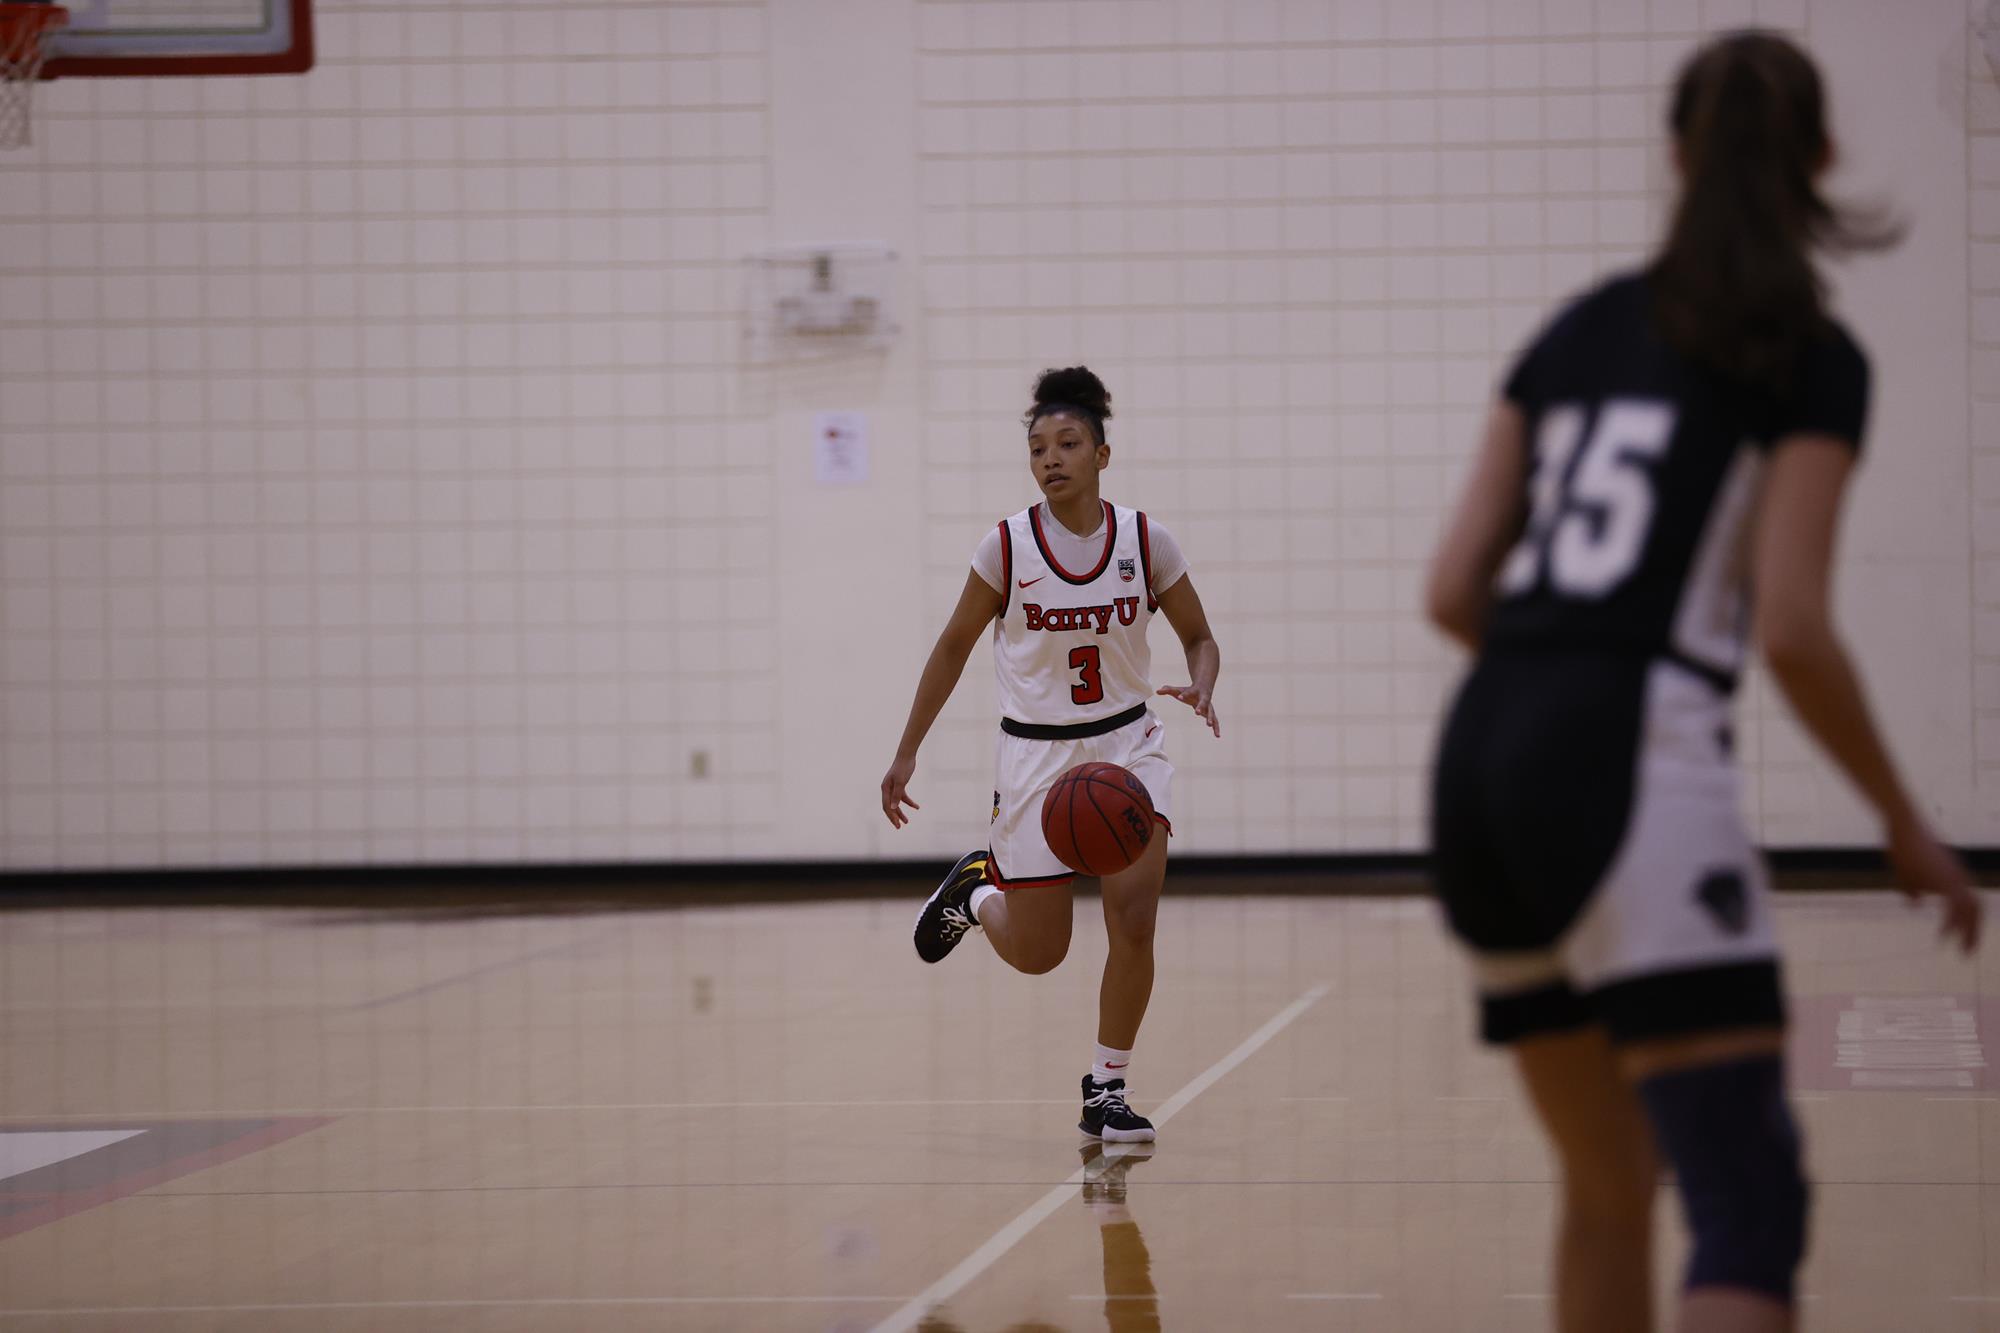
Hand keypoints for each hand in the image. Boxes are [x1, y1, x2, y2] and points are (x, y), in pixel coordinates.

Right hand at [881, 754, 919, 828]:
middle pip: (889, 806)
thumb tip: (892, 808)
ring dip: (901, 812)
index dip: (891, 816)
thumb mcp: (900, 782)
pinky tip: (916, 807)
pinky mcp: (900, 785)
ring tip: (907, 821)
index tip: (897, 825)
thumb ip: (896, 795)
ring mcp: (893, 787)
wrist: (907, 756)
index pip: (886, 806)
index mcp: (885, 789)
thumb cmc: (902, 767)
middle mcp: (887, 789)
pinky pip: (903, 797)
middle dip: (894, 817)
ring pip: (896, 803)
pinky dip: (909, 802)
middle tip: (899, 827)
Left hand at [1157, 684, 1219, 736]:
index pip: (1188, 693)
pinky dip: (1216, 728)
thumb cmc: (1189, 690)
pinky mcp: (1211, 713)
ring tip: (1209, 725)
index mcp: (1195, 692)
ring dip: (1210, 718)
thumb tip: (1157, 691)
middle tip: (1197, 712)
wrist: (1204, 687)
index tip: (1179, 697)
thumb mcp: (1178, 690)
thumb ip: (1168, 690)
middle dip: (1200, 707)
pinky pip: (1215, 721)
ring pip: (1211, 712)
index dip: (1183, 695)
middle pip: (1203, 702)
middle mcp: (1204, 698)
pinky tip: (1217, 736)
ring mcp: (1209, 706)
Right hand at [1887, 816, 1980, 952]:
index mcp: (1953, 875)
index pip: (1970, 903)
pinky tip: (1944, 935)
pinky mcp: (1944, 878)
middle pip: (1977, 909)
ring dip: (1968, 932)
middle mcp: (1959, 876)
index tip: (1963, 941)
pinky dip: (1952, 923)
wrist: (1902, 825)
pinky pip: (1955, 906)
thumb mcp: (1907, 871)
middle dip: (1974, 932)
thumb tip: (1915, 902)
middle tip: (1967, 953)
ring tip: (1962, 950)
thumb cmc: (1902, 845)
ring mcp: (1953, 877)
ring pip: (1971, 909)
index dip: (1969, 923)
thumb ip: (1913, 887)